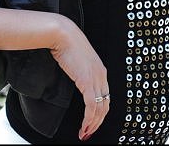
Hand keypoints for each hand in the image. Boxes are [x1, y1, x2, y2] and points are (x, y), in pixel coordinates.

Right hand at [50, 15, 108, 140]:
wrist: (62, 34)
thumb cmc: (67, 43)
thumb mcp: (78, 58)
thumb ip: (81, 69)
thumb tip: (76, 76)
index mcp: (101, 70)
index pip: (105, 97)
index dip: (100, 112)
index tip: (92, 122)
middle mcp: (101, 75)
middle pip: (105, 105)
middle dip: (98, 122)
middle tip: (88, 132)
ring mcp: (95, 78)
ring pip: (99, 109)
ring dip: (92, 124)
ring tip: (84, 133)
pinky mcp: (87, 81)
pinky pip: (91, 106)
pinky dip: (89, 119)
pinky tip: (83, 126)